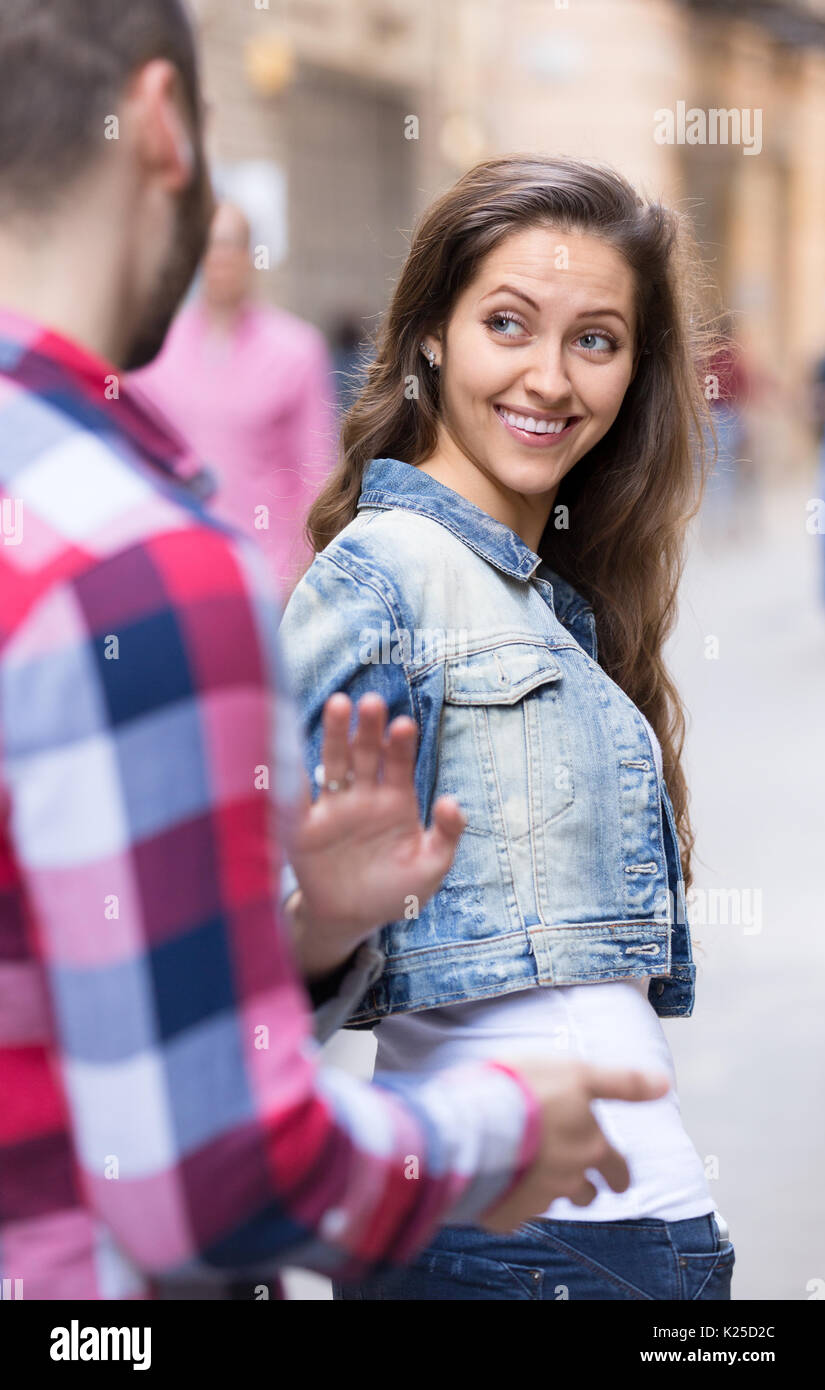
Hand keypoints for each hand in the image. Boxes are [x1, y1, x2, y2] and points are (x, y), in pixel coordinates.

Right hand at [285, 692, 466, 977]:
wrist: (351, 920)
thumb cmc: (395, 892)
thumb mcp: (430, 868)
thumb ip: (445, 836)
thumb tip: (451, 801)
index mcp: (396, 800)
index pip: (400, 763)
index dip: (401, 744)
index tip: (403, 724)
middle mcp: (364, 795)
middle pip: (367, 753)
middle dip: (369, 729)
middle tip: (372, 702)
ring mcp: (333, 806)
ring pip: (335, 762)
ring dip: (336, 735)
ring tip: (339, 705)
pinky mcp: (304, 825)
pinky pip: (297, 796)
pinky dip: (292, 773)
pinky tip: (290, 748)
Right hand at [480, 1061, 670, 1231]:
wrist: (478, 1122)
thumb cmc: (527, 1088)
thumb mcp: (578, 1073)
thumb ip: (622, 1083)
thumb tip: (664, 1085)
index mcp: (593, 1147)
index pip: (617, 1168)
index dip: (619, 1174)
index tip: (620, 1183)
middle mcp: (573, 1178)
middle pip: (588, 1193)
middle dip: (588, 1189)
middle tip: (581, 1185)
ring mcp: (540, 1199)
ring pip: (552, 1201)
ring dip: (546, 1189)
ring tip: (530, 1172)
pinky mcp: (509, 1214)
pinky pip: (515, 1212)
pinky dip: (510, 1199)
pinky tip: (499, 1180)